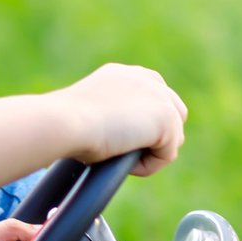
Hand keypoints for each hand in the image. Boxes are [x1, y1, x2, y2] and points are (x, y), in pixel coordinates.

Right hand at [51, 63, 187, 175]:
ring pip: (173, 137)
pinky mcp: (168, 120)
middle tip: (127, 151)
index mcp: (127, 74)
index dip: (146, 121)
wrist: (67, 121)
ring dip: (151, 152)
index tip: (127, 138)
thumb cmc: (67, 121)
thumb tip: (121, 134)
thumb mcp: (92, 108)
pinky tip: (123, 161)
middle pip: (174, 114)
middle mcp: (147, 79)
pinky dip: (147, 166)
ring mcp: (161, 98)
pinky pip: (167, 155)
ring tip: (120, 155)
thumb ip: (113, 111)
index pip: (155, 96)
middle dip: (158, 136)